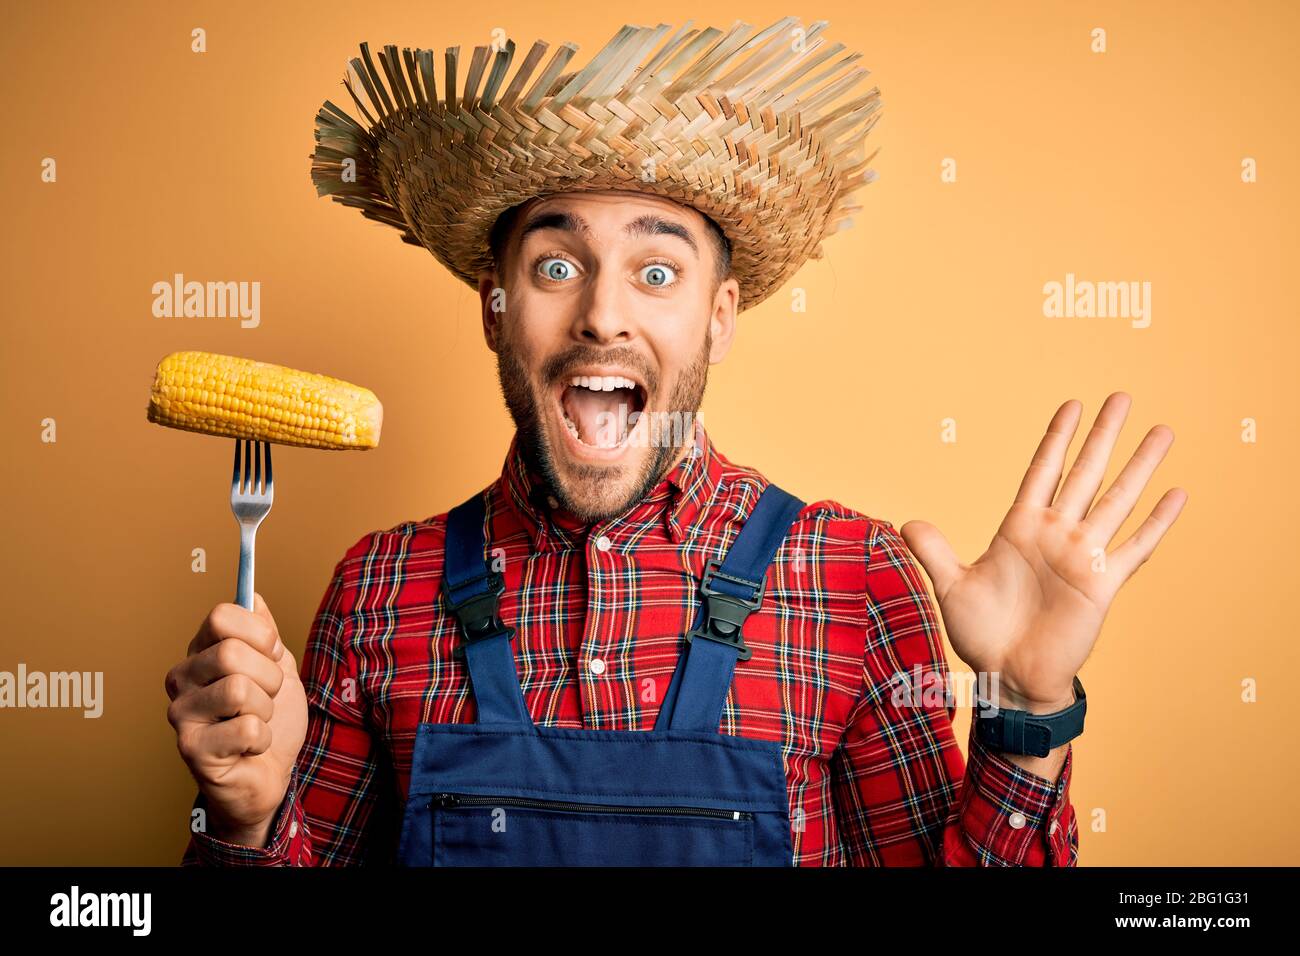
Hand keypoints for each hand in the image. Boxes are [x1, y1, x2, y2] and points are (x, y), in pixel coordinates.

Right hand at [165, 593, 307, 846]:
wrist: (270, 773)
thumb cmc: (270, 719)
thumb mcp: (278, 667)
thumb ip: (264, 632)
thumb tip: (252, 595)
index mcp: (201, 651)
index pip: (221, 615)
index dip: (259, 632)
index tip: (271, 651)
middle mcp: (182, 677)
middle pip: (232, 652)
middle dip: (269, 677)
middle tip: (267, 696)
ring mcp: (181, 713)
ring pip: (239, 690)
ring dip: (265, 710)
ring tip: (257, 721)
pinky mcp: (191, 748)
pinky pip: (246, 729)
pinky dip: (262, 739)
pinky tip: (250, 747)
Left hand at [900, 393, 1186, 713]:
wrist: (1009, 675)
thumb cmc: (982, 633)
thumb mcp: (951, 586)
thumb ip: (935, 551)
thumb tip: (908, 522)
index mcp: (1021, 527)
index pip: (1043, 470)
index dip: (1057, 438)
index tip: (1072, 405)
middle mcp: (1056, 534)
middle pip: (1085, 472)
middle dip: (1103, 435)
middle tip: (1122, 397)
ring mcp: (1083, 556)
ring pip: (1117, 499)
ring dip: (1140, 466)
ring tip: (1163, 431)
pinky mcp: (1103, 583)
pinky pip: (1136, 546)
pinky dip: (1157, 521)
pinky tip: (1177, 494)